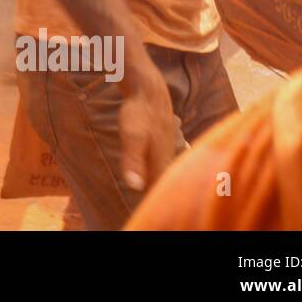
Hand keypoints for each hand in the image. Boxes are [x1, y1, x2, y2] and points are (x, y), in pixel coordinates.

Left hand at [116, 61, 178, 193]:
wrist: (148, 88)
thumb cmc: (140, 112)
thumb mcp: (132, 136)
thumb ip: (133, 160)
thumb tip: (135, 187)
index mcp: (162, 161)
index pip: (159, 190)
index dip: (153, 201)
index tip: (148, 213)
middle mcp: (168, 156)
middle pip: (164, 181)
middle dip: (157, 192)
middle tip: (150, 204)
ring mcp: (168, 147)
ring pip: (164, 170)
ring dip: (157, 180)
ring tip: (150, 192)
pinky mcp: (164, 140)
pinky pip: (162, 160)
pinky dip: (157, 168)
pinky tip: (151, 170)